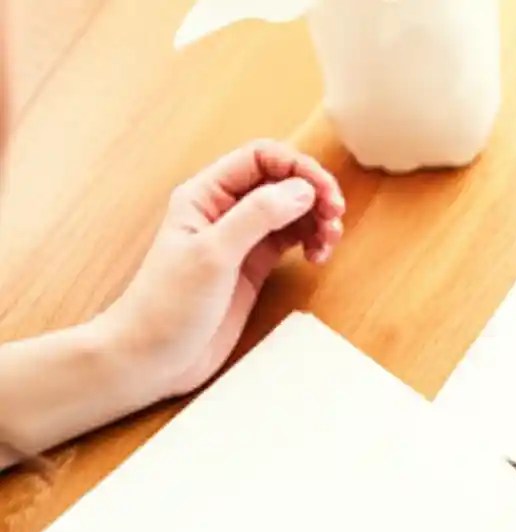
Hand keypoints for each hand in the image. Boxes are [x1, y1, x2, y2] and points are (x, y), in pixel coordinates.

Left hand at [102, 140, 345, 397]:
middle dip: (313, 193)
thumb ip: (257, 216)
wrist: (151, 359)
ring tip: (328, 243)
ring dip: (316, 219)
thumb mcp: (213, 255)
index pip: (260, 158)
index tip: (324, 194)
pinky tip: (317, 257)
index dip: (298, 168)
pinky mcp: (252, 267)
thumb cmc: (168, 306)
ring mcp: (240, 239)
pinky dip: (310, 242)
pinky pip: (290, 240)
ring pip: (291, 211)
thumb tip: (303, 189)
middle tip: (335, 219)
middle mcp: (224, 211)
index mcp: (205, 195)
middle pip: (281, 182)